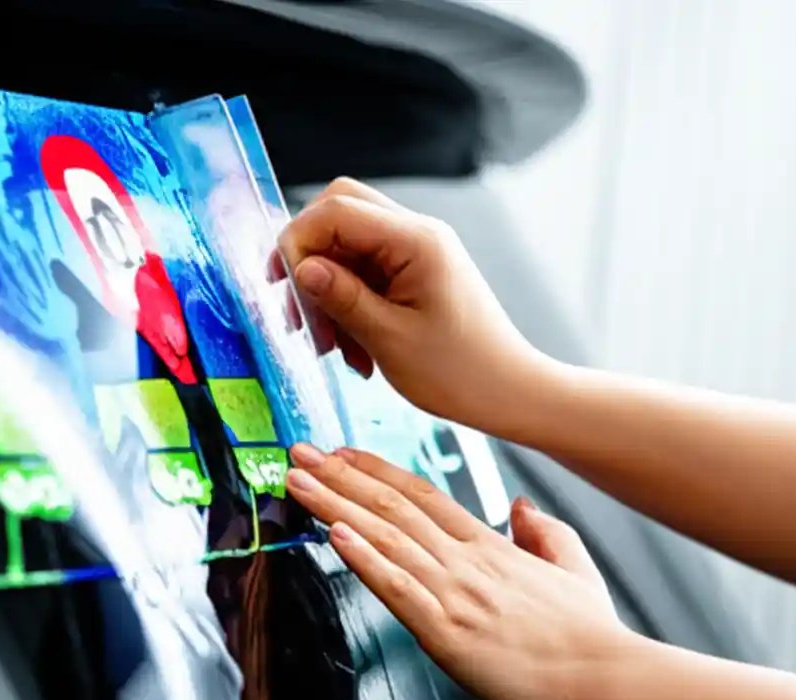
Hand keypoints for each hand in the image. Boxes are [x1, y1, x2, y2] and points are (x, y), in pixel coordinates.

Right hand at [274, 178, 549, 430]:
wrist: (509, 392)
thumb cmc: (463, 372)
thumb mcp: (390, 339)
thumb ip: (342, 297)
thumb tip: (301, 268)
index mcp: (417, 241)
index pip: (337, 210)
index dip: (299, 242)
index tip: (286, 287)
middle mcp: (418, 235)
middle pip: (339, 213)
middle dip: (309, 258)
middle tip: (298, 308)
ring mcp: (417, 252)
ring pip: (346, 246)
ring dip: (327, 291)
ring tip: (331, 345)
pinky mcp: (414, 273)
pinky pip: (363, 271)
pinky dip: (347, 304)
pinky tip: (351, 347)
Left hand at [286, 443, 639, 699]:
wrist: (606, 680)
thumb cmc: (591, 637)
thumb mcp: (575, 570)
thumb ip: (545, 533)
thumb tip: (521, 505)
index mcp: (490, 548)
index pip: (423, 497)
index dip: (378, 472)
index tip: (343, 454)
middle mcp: (466, 563)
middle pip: (393, 508)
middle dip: (340, 478)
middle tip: (301, 454)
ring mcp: (455, 593)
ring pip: (385, 539)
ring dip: (336, 507)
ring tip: (299, 483)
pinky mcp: (447, 631)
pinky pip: (397, 588)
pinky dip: (364, 560)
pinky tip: (335, 537)